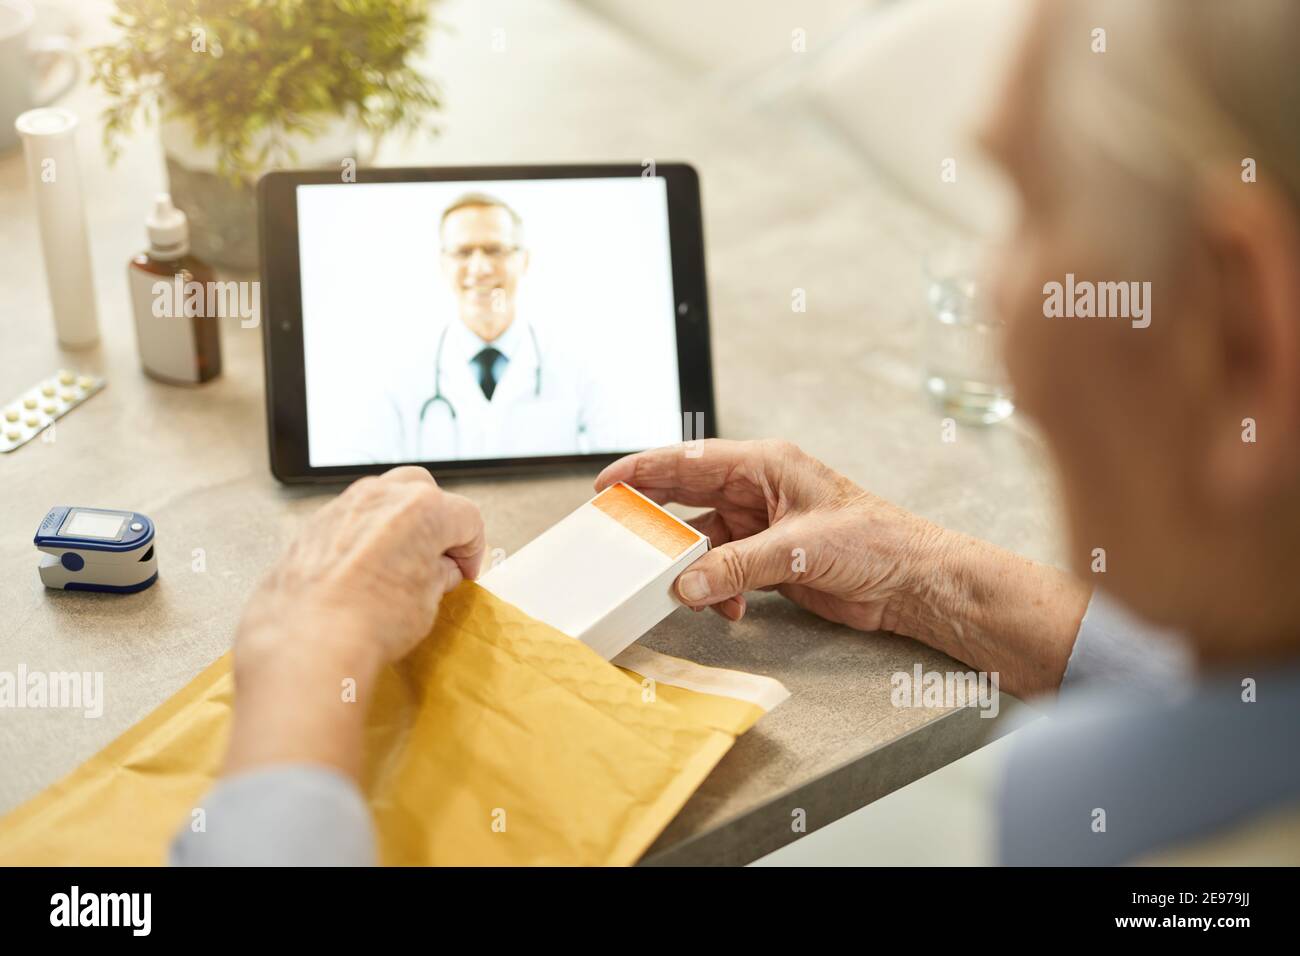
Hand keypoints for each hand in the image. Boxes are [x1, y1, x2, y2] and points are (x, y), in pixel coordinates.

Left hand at [227, 467, 484, 775]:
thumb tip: (439, 569)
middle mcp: (382, 496)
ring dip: (398, 526)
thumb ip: (439, 574)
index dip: (472, 550)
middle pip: (424, 492)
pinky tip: (364, 573)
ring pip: (383, 500)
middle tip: (437, 560)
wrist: (308, 642)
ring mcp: (344, 506)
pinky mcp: (314, 525)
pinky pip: (350, 521)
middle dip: (436, 522)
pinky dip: (364, 538)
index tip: (464, 574)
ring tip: (399, 566)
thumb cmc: (372, 621)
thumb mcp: (429, 600)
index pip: (466, 518)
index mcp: (423, 508)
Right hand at [596, 439, 939, 629]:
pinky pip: (725, 570)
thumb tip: (684, 583)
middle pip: (690, 498)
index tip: (608, 483)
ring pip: (705, 541)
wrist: (912, 582)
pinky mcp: (772, 560)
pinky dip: (719, 589)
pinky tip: (730, 607)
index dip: (645, 469)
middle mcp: (760, 490)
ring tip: (683, 588)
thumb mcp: (797, 550)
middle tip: (620, 534)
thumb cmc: (874, 542)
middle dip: (658, 519)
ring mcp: (764, 525)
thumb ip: (735, 566)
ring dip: (694, 568)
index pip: (691, 461)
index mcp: (766, 465)